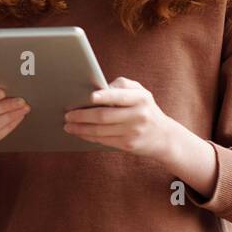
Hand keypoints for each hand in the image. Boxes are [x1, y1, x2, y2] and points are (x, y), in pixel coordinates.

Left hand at [63, 76, 180, 156]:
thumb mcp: (140, 93)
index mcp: (141, 98)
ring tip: (68, 125)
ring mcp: (134, 131)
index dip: (104, 96)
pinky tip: (79, 132)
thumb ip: (121, 86)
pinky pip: (103, 140)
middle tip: (68, 114)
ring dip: (80, 128)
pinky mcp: (128, 145)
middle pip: (104, 115)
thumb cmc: (144, 109)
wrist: (163, 136)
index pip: (119, 96)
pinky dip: (88, 136)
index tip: (89, 97)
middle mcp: (138, 115)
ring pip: (100, 130)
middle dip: (82, 115)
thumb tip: (96, 88)